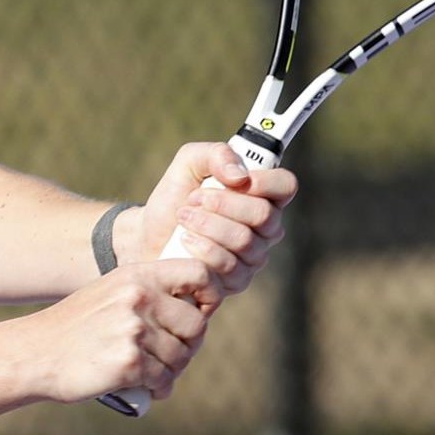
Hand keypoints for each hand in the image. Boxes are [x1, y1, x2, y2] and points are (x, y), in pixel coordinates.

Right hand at [17, 259, 219, 403]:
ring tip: (155, 372)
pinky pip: (165, 379)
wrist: (36, 353)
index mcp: (137, 275)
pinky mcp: (128, 363)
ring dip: (172, 370)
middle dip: (189, 344)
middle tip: (173, 355)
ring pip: (181, 356)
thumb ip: (150, 293)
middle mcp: (138, 297)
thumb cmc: (78, 325)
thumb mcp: (112, 291)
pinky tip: (149, 387)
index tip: (200, 313)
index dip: (209, 295)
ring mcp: (133, 330)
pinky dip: (160, 388)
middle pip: (196, 323)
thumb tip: (201, 309)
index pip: (199, 273)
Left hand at [131, 142, 297, 299]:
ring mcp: (254, 256)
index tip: (234, 180)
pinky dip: (202, 249)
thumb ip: (216, 154)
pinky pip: (229, 266)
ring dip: (207, 224)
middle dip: (222, 204)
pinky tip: (185, 240)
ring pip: (244, 241)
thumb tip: (240, 176)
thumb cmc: (176, 195)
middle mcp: (266, 227)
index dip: (265, 182)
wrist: (149, 233)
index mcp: (263, 194)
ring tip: (184, 216)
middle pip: (264, 215)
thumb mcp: (190, 163)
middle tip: (193, 198)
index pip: (286, 186)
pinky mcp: (238, 280)